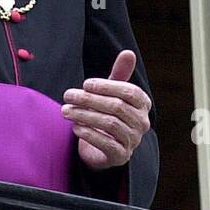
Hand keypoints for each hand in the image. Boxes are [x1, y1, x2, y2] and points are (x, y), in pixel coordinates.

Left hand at [62, 50, 151, 170]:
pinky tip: (75, 126)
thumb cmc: (107, 113)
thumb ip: (119, 74)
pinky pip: (106, 143)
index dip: (107, 86)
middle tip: (68, 95)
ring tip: (66, 110)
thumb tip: (129, 52)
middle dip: (90, 100)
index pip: (130, 92)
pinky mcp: (121, 156)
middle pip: (117, 107)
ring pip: (110, 124)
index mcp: (143, 104)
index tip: (85, 84)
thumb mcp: (112, 92)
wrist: (102, 147)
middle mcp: (142, 123)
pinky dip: (88, 133)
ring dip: (85, 115)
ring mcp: (133, 141)